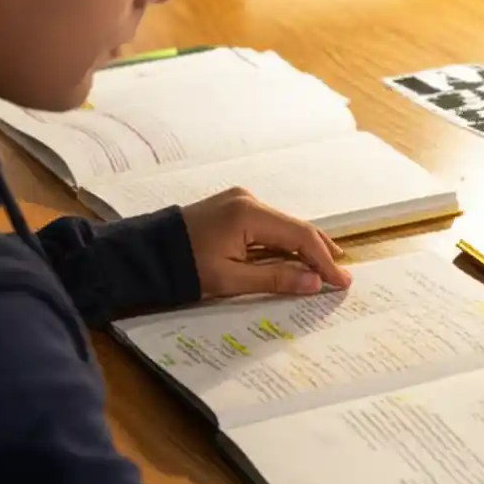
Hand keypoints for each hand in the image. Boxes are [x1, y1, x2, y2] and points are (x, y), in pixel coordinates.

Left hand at [181, 187, 352, 297]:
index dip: (324, 260)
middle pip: (295, 227)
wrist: (142, 255)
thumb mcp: (229, 279)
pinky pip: (268, 226)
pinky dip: (284, 243)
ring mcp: (240, 202)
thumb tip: (314, 282)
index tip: (341, 281)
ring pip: (284, 226)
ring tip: (326, 266)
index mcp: (248, 214)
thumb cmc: (181, 268)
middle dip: (319, 252)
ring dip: (303, 248)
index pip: (300, 236)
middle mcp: (248, 200)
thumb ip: (275, 279)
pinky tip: (295, 257)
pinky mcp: (233, 209)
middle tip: (341, 274)